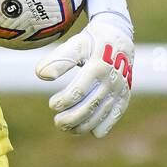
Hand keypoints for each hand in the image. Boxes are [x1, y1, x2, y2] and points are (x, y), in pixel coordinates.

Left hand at [34, 12, 133, 136]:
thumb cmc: (91, 40)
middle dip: (71, 118)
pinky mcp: (125, 93)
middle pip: (90, 106)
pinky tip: (94, 132)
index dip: (63, 102)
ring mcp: (120, 88)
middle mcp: (111, 79)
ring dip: (84, 125)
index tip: (52, 104)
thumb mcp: (76, 44)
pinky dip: (106, 125)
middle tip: (58, 122)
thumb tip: (41, 75)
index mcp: (98, 66)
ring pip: (102, 113)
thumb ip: (59, 59)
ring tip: (68, 128)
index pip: (78, 91)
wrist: (118, 35)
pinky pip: (117, 113)